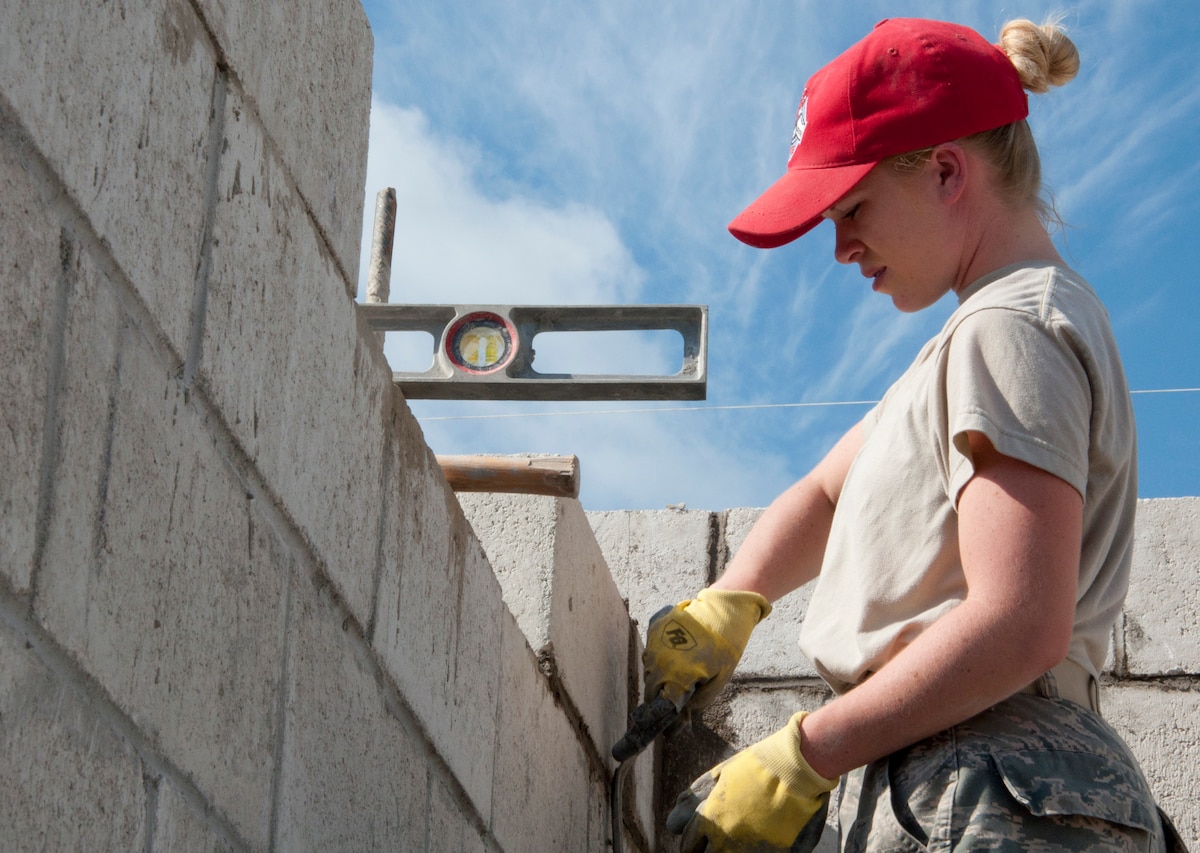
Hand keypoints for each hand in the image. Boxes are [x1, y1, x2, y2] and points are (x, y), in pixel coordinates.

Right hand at [642, 588, 770, 713]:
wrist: (725, 611)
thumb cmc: (726, 648)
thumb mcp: (719, 681)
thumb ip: (698, 702)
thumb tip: (681, 714)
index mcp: (676, 675)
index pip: (656, 703)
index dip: (660, 714)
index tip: (666, 719)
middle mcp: (660, 659)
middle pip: (649, 685)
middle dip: (658, 694)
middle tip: (674, 693)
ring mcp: (655, 641)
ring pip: (648, 666)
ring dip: (658, 673)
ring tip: (678, 669)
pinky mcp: (654, 626)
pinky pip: (651, 648)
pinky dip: (659, 654)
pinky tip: (676, 651)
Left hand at [665, 711, 836, 851]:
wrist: (795, 770)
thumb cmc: (757, 767)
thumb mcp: (718, 776)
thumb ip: (691, 800)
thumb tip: (673, 821)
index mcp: (707, 819)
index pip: (687, 847)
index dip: (693, 844)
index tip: (700, 841)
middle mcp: (723, 840)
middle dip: (707, 851)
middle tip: (718, 842)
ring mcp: (746, 852)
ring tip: (738, 844)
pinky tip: (756, 847)